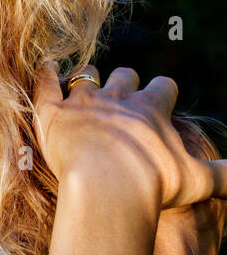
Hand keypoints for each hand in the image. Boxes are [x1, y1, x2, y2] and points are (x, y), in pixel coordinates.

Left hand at [32, 59, 226, 211]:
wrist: (107, 186)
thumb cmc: (154, 184)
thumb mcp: (199, 181)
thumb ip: (226, 176)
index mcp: (153, 108)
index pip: (163, 86)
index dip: (162, 93)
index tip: (161, 100)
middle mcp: (118, 97)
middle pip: (124, 75)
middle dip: (124, 83)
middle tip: (119, 98)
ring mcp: (82, 101)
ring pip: (86, 75)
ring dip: (86, 78)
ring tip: (81, 86)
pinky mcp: (51, 110)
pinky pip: (45, 81)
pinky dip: (46, 73)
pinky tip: (47, 68)